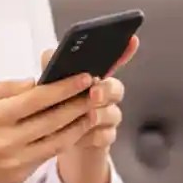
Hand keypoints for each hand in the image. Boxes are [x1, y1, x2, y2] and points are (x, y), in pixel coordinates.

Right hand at [0, 72, 97, 182]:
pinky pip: (45, 156)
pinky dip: (60, 142)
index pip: (39, 99)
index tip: (85, 76)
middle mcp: (7, 142)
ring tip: (92, 111)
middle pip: (54, 120)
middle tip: (98, 91)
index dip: (66, 87)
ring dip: (79, 125)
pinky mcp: (17, 177)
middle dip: (80, 104)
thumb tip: (36, 82)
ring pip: (57, 142)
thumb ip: (5, 89)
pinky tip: (72, 130)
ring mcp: (14, 163)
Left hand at [40, 35, 139, 150]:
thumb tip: (50, 53)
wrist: (55, 142)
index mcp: (93, 78)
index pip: (112, 61)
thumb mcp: (49, 86)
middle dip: (107, 89)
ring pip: (113, 113)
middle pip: (116, 88)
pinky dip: (94, 137)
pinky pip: (107, 136)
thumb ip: (53, 68)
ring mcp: (107, 117)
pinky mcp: (104, 138)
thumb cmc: (54, 107)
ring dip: (100, 114)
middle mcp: (105, 96)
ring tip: (88, 116)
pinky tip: (80, 137)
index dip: (124, 51)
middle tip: (94, 92)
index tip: (132, 39)